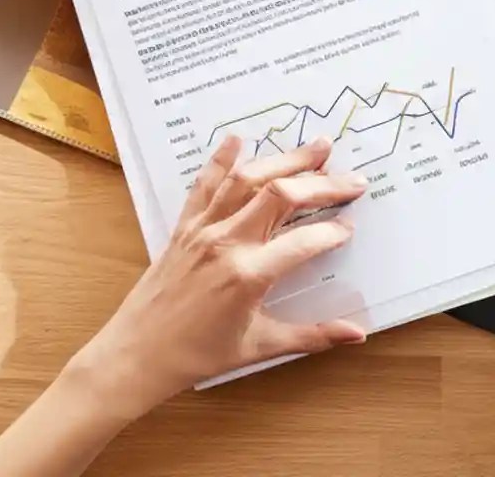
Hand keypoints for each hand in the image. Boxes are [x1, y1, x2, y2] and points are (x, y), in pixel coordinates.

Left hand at [65, 135, 369, 419]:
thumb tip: (358, 334)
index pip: (304, 242)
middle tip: (353, 178)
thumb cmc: (198, 355)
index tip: (349, 228)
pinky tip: (238, 139)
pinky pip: (205, 185)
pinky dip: (221, 159)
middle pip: (281, 195)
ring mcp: (202, 230)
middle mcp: (225, 243)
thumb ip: (313, 336)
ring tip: (316, 147)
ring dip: (284, 159)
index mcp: (248, 276)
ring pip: (247, 180)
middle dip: (322, 183)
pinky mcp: (184, 227)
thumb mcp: (261, 348)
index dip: (332, 233)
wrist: (136, 355)